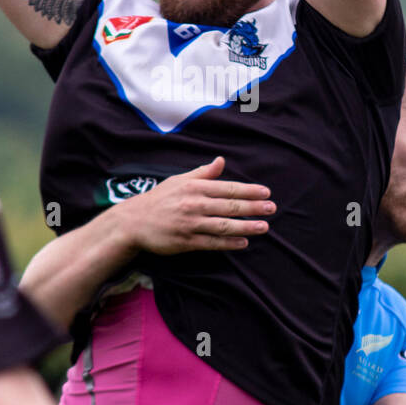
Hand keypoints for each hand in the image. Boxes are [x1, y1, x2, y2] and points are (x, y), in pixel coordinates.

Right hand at [115, 156, 273, 254]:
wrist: (133, 221)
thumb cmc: (159, 199)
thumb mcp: (179, 180)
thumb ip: (203, 173)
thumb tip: (221, 161)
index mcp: (194, 187)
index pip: (227, 188)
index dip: (249, 190)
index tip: (266, 192)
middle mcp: (194, 204)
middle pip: (229, 206)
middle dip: (253, 208)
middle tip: (272, 208)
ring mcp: (190, 224)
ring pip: (223, 225)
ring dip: (246, 227)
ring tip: (264, 227)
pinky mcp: (185, 242)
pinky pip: (211, 242)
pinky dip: (229, 243)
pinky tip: (243, 243)